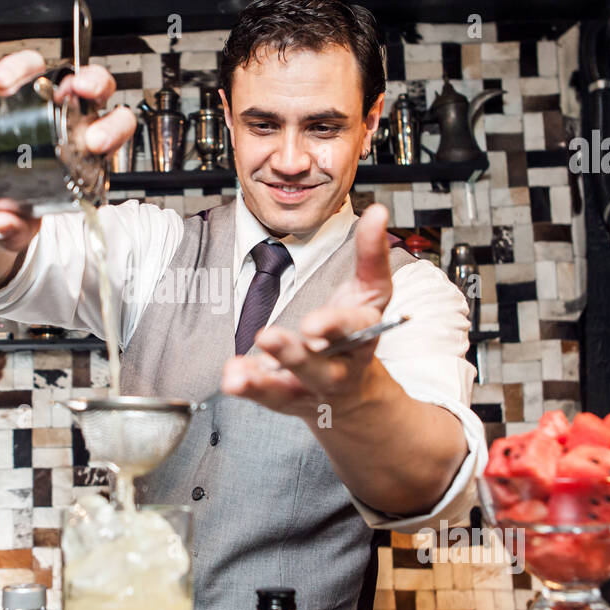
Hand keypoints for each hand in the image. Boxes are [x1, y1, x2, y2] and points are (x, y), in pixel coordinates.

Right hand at [0, 49, 136, 251]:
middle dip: (85, 80)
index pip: (113, 126)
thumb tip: (1, 223)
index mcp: (81, 149)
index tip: (96, 139)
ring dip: (20, 68)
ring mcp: (23, 106)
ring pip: (34, 70)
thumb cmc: (14, 216)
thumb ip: (15, 231)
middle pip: (85, 86)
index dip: (113, 127)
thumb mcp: (19, 230)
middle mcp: (58, 119)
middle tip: (71, 91)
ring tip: (1, 82)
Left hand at [221, 203, 395, 417]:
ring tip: (237, 373)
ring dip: (263, 378)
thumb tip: (377, 212)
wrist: (353, 393)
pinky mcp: (286, 397)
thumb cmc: (355, 333)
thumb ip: (370, 254)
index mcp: (361, 336)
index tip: (314, 325)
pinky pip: (266, 393)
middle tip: (270, 338)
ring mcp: (309, 387)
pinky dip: (248, 386)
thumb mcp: (370, 292)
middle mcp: (338, 368)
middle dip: (295, 355)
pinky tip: (232, 376)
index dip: (334, 325)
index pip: (352, 328)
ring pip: (289, 386)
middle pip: (320, 367)